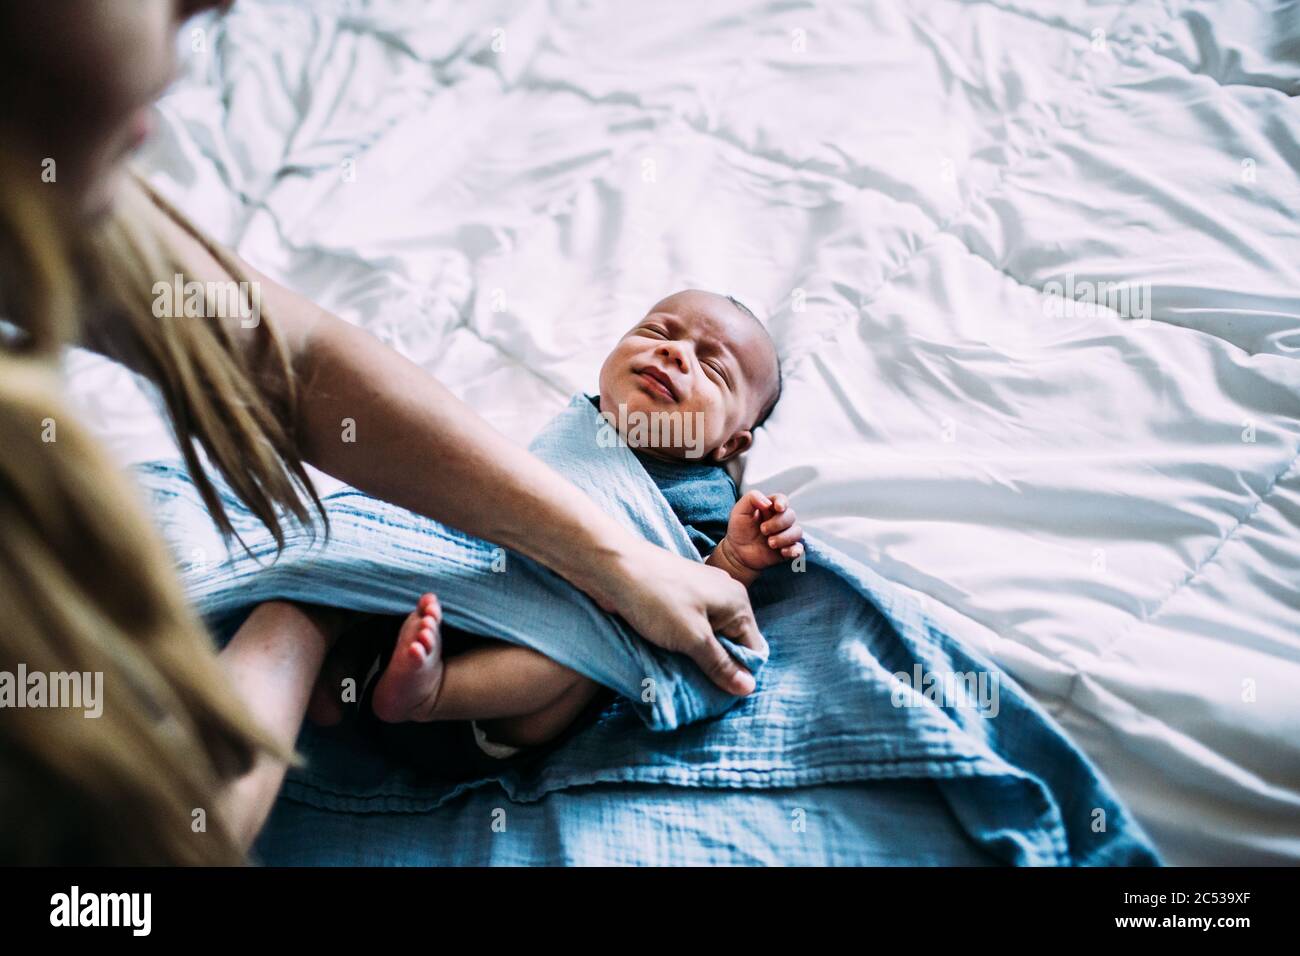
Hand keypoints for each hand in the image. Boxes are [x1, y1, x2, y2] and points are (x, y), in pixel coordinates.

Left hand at [596, 541, 767, 695]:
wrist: (613, 567)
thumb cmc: (657, 601)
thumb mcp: (693, 639)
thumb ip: (721, 664)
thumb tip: (749, 688)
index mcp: (737, 602)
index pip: (753, 648)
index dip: (740, 672)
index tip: (720, 693)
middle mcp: (725, 595)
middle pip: (732, 642)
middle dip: (718, 665)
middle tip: (700, 687)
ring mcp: (701, 594)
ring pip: (709, 636)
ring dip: (698, 655)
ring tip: (683, 672)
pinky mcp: (679, 596)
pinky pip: (691, 627)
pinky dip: (684, 642)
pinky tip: (671, 654)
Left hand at [723, 490, 803, 573]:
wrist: (737, 552)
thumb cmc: (739, 529)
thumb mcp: (739, 511)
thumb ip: (752, 498)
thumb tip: (768, 502)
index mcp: (770, 508)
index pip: (782, 499)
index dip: (783, 502)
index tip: (778, 508)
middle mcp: (780, 519)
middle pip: (791, 515)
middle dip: (778, 523)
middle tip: (763, 530)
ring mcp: (785, 534)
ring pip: (797, 531)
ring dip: (784, 537)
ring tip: (770, 543)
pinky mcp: (788, 549)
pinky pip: (799, 548)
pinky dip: (793, 550)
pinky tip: (782, 552)